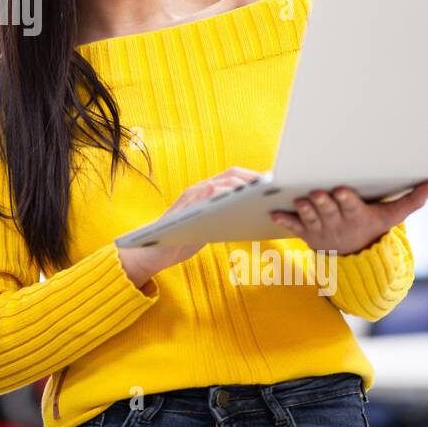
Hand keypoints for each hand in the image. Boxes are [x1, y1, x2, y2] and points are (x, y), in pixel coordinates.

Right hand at [118, 167, 264, 287]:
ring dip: (245, 185)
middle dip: (254, 177)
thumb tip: (253, 217)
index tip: (275, 184)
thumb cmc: (182, 240)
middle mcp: (198, 189)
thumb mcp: (208, 227)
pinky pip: (209, 195)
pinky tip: (243, 204)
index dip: (254, 176)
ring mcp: (192, 197)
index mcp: (205, 192)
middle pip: (231, 174)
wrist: (152, 252)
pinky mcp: (187, 207)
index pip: (233, 176)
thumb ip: (223, 217)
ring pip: (223, 182)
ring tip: (264, 193)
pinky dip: (227, 195)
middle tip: (275, 187)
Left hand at [268, 180, 427, 254]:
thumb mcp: (391, 216)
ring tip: (299, 200)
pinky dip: (283, 220)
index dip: (346, 200)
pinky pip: (292, 226)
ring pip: (310, 218)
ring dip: (304, 210)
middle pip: (328, 211)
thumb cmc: (372, 227)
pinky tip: (272, 213)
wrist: (354, 256)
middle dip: (323, 202)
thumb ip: (411, 200)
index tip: (341, 190)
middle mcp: (337, 223)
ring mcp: (320, 229)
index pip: (351, 207)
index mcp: (356, 216)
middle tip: (317, 193)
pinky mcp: (306, 232)